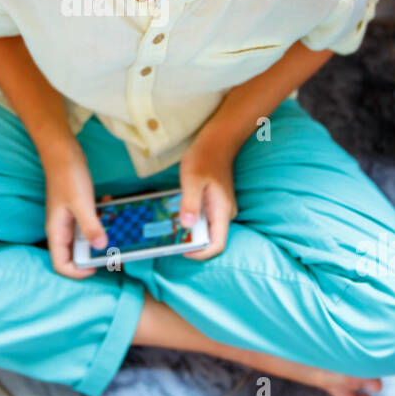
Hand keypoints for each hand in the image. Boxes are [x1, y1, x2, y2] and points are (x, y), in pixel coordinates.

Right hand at [42, 145, 105, 279]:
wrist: (63, 151)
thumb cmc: (67, 176)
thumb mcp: (81, 203)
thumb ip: (90, 226)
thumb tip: (101, 247)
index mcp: (57, 231)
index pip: (61, 264)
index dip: (77, 272)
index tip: (97, 266)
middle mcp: (62, 228)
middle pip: (74, 254)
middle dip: (93, 255)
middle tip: (114, 251)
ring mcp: (69, 219)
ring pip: (84, 238)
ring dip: (100, 236)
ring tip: (116, 230)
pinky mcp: (77, 209)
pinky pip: (90, 221)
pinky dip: (100, 218)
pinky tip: (110, 205)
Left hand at [177, 134, 237, 259]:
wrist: (217, 142)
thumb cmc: (204, 158)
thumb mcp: (192, 179)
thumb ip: (190, 202)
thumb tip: (187, 225)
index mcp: (222, 211)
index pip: (217, 245)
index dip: (200, 253)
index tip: (182, 249)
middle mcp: (224, 214)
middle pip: (210, 239)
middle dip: (191, 242)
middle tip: (170, 236)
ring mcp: (220, 209)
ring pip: (206, 229)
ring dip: (190, 230)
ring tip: (171, 225)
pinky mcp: (214, 204)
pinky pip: (204, 219)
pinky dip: (191, 220)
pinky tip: (177, 212)